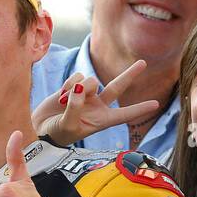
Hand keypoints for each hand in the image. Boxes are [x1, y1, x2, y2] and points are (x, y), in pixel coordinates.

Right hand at [31, 61, 160, 146]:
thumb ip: (75, 108)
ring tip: (65, 102)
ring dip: (79, 87)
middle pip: (117, 87)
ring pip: (91, 80)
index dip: (139, 109)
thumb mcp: (68, 126)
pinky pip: (77, 76)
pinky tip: (62, 96)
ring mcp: (86, 95)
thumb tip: (81, 87)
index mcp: (101, 120)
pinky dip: (68, 84)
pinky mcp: (74, 86)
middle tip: (144, 63)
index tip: (156, 104)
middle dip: (130, 74)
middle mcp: (97, 106)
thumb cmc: (57, 133)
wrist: (40, 128)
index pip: (124, 114)